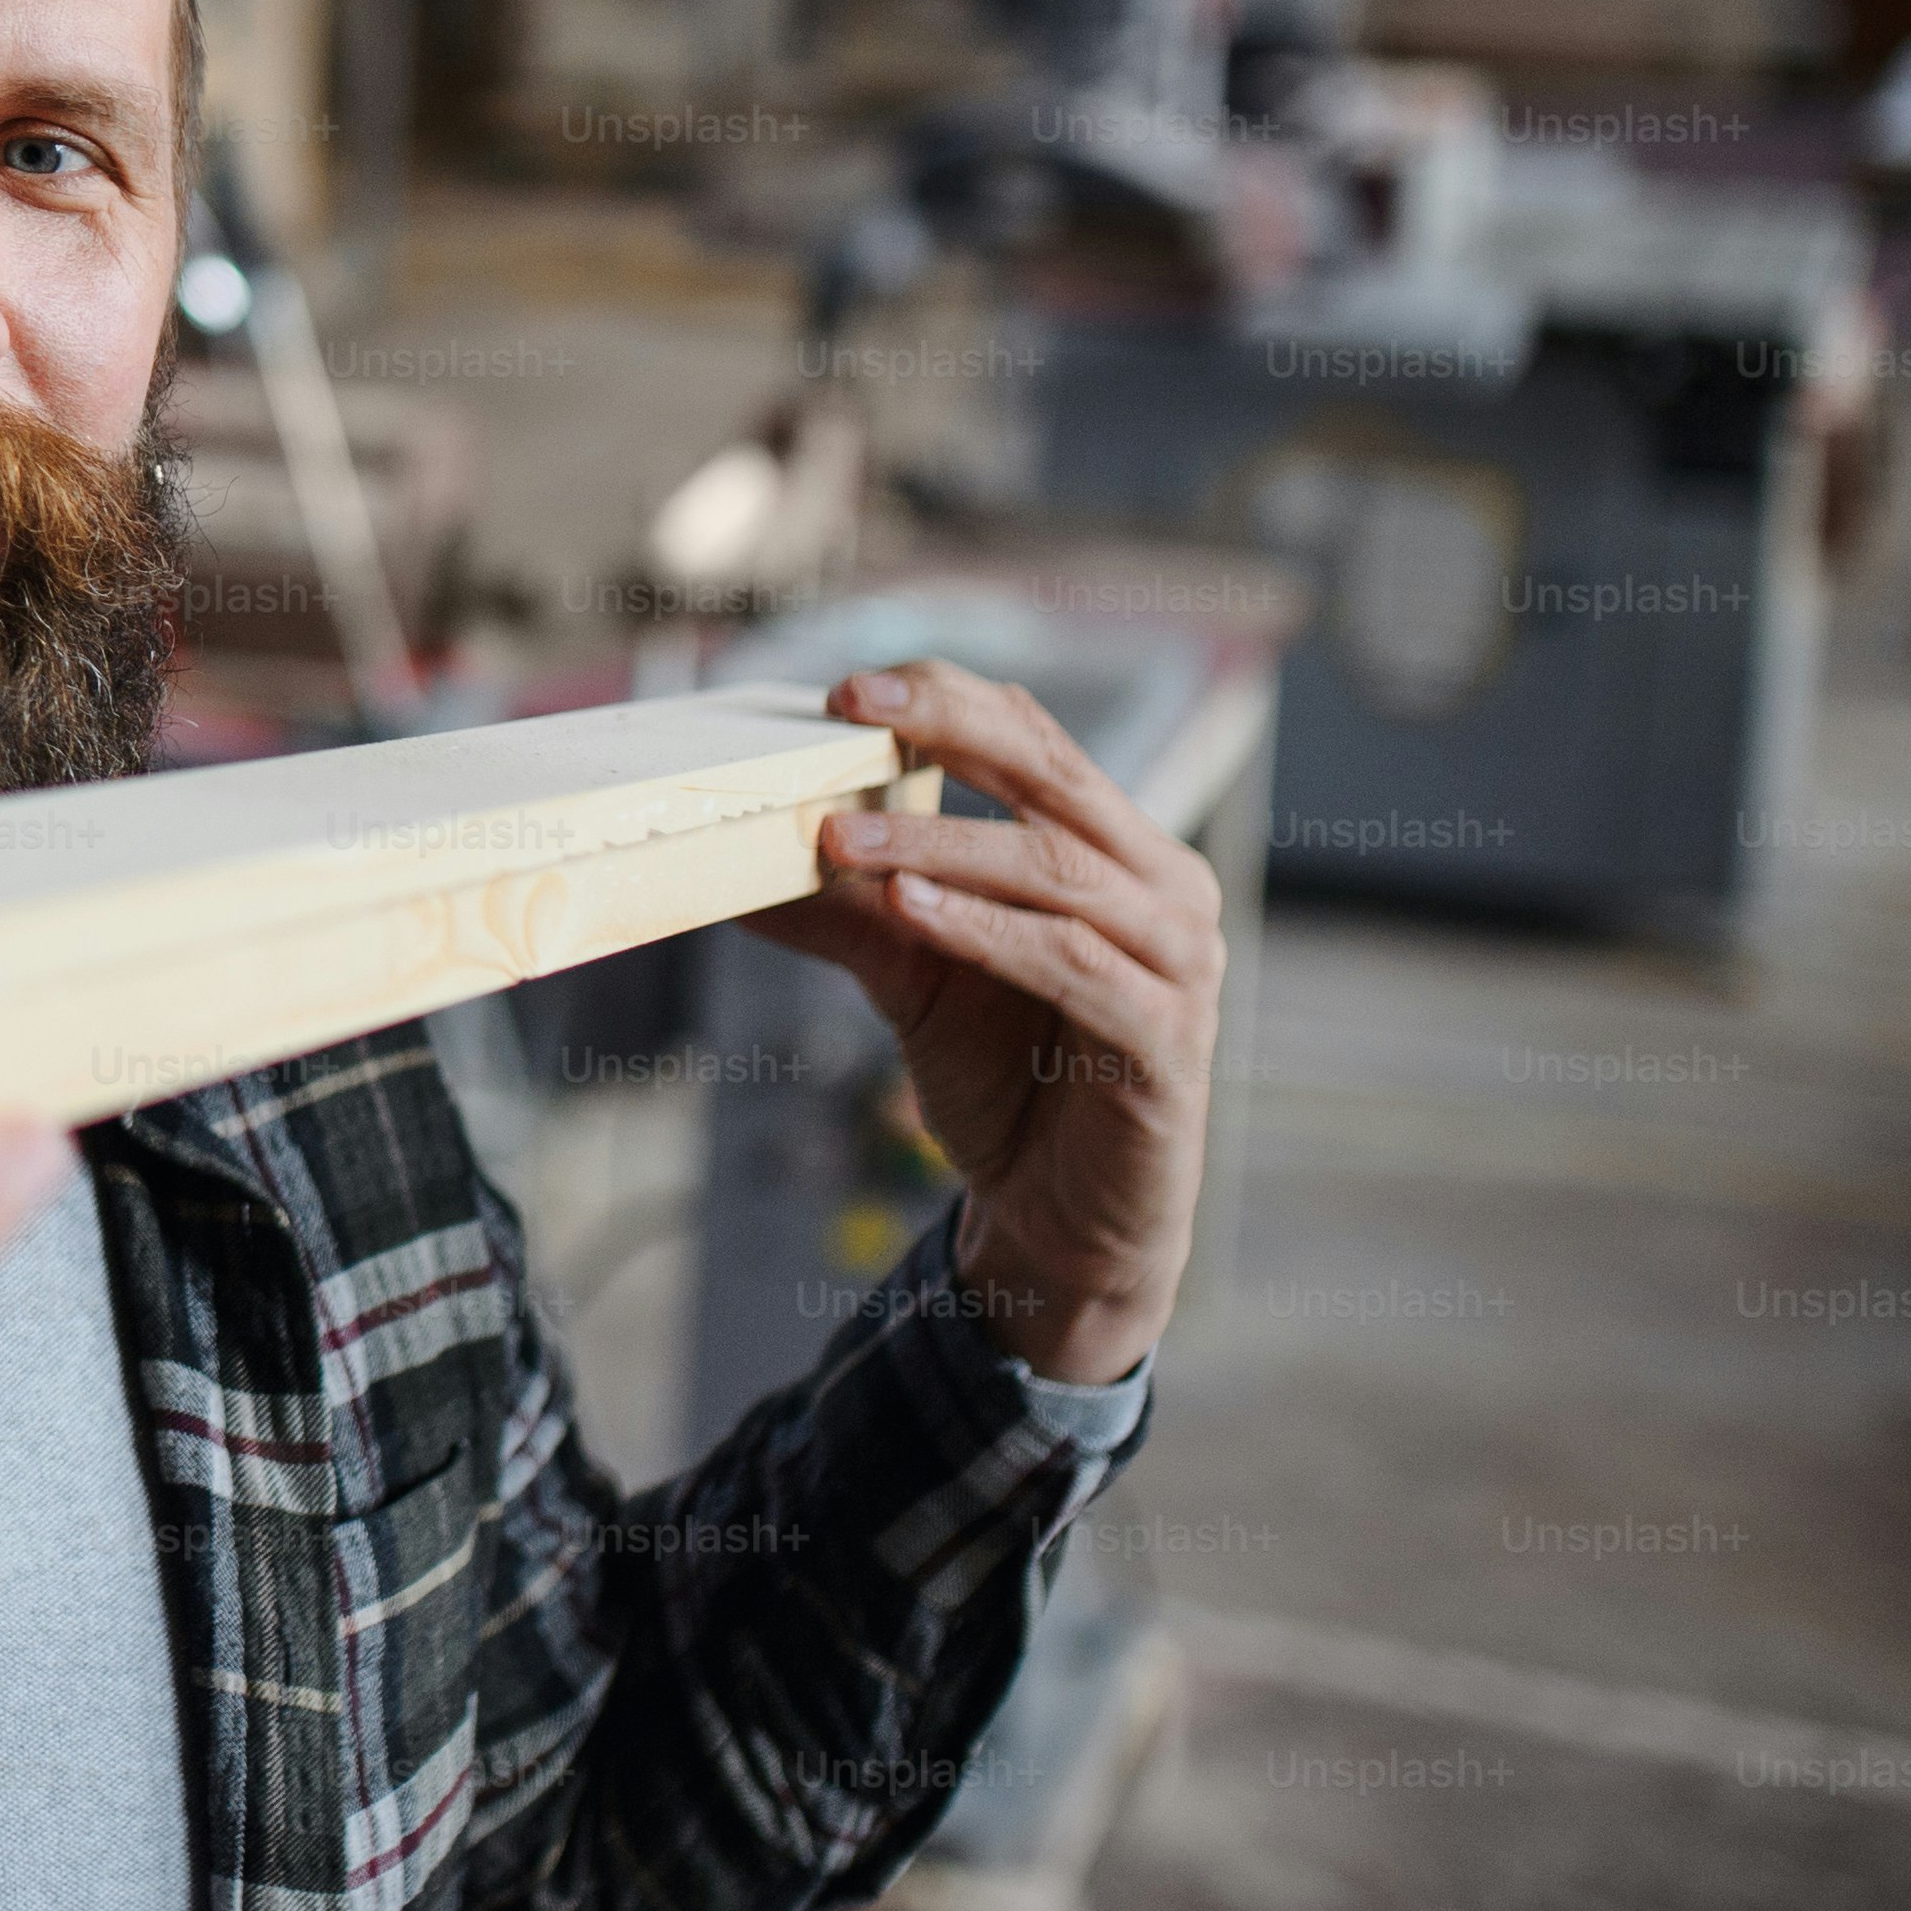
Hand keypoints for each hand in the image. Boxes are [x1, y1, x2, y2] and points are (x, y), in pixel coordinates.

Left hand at [739, 662, 1222, 1384]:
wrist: (1060, 1224)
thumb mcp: (911, 977)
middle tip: (849, 705)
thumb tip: (732, 857)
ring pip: (1057, 870)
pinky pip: (1073, 966)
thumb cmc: (1006, 1084)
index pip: (1036, 740)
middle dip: (949, 731)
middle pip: (1055, 778)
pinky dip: (987, 931)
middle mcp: (1162, 888)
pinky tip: (910, 909)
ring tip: (842, 835)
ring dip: (943, 842)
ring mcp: (1178, 963)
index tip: (844, 686)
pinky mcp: (1166, 1043)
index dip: (947, 700)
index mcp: (1115, 851)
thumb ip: (846, 910)